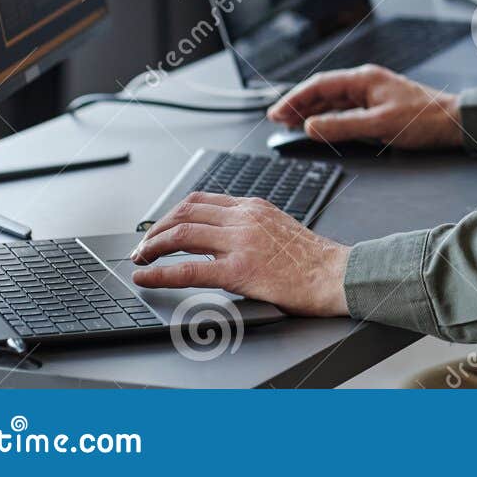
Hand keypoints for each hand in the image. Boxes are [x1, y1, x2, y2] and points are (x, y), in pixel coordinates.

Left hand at [129, 192, 349, 315]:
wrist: (337, 274)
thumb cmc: (315, 259)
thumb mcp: (281, 227)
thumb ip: (252, 225)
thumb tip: (223, 236)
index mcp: (254, 207)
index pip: (201, 200)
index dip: (172, 213)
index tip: (159, 227)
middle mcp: (245, 218)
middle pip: (185, 213)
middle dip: (155, 229)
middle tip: (143, 245)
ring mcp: (241, 242)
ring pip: (181, 235)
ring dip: (152, 246)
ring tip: (140, 259)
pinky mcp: (240, 270)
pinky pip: (189, 269)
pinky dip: (160, 272)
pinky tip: (146, 277)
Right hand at [267, 64, 461, 147]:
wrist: (453, 122)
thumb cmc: (424, 119)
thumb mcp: (381, 125)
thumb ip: (343, 126)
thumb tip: (310, 127)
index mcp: (365, 79)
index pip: (320, 84)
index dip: (294, 98)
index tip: (276, 112)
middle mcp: (365, 82)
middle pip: (323, 91)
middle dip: (297, 104)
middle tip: (275, 120)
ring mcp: (371, 94)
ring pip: (332, 100)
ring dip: (310, 111)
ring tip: (289, 124)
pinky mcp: (377, 106)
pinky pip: (344, 109)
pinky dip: (327, 118)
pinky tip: (318, 126)